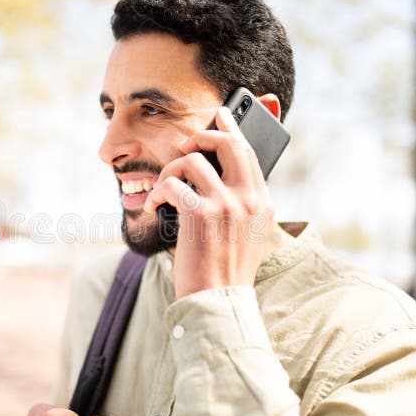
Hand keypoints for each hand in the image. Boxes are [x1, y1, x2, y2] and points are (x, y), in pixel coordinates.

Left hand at [144, 106, 276, 298]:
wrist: (219, 301)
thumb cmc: (226, 271)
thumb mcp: (246, 235)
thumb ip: (241, 204)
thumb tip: (215, 177)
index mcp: (263, 202)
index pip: (248, 153)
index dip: (232, 129)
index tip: (220, 114)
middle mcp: (249, 198)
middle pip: (227, 143)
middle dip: (201, 136)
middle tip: (183, 145)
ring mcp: (226, 204)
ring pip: (193, 160)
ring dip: (170, 170)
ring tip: (163, 189)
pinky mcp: (201, 214)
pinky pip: (172, 185)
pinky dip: (156, 192)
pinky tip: (152, 206)